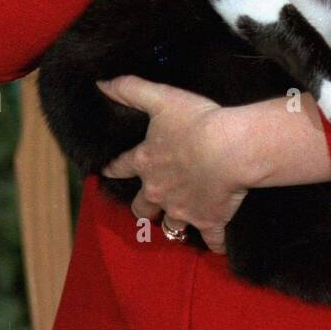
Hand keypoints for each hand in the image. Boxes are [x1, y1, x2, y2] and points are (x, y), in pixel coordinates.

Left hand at [94, 75, 249, 253]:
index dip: (114, 168)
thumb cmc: (196, 121)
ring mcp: (184, 210)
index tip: (108, 171)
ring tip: (181, 222)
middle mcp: (159, 191)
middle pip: (143, 208)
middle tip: (148, 205)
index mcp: (146, 162)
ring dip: (175, 224)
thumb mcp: (160, 98)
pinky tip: (219, 246)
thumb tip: (101, 83)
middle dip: (144, 207)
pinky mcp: (210, 221)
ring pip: (172, 226)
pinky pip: (212, 240)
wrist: (230, 149)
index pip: (122, 167)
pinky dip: (216, 243)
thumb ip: (130, 89)